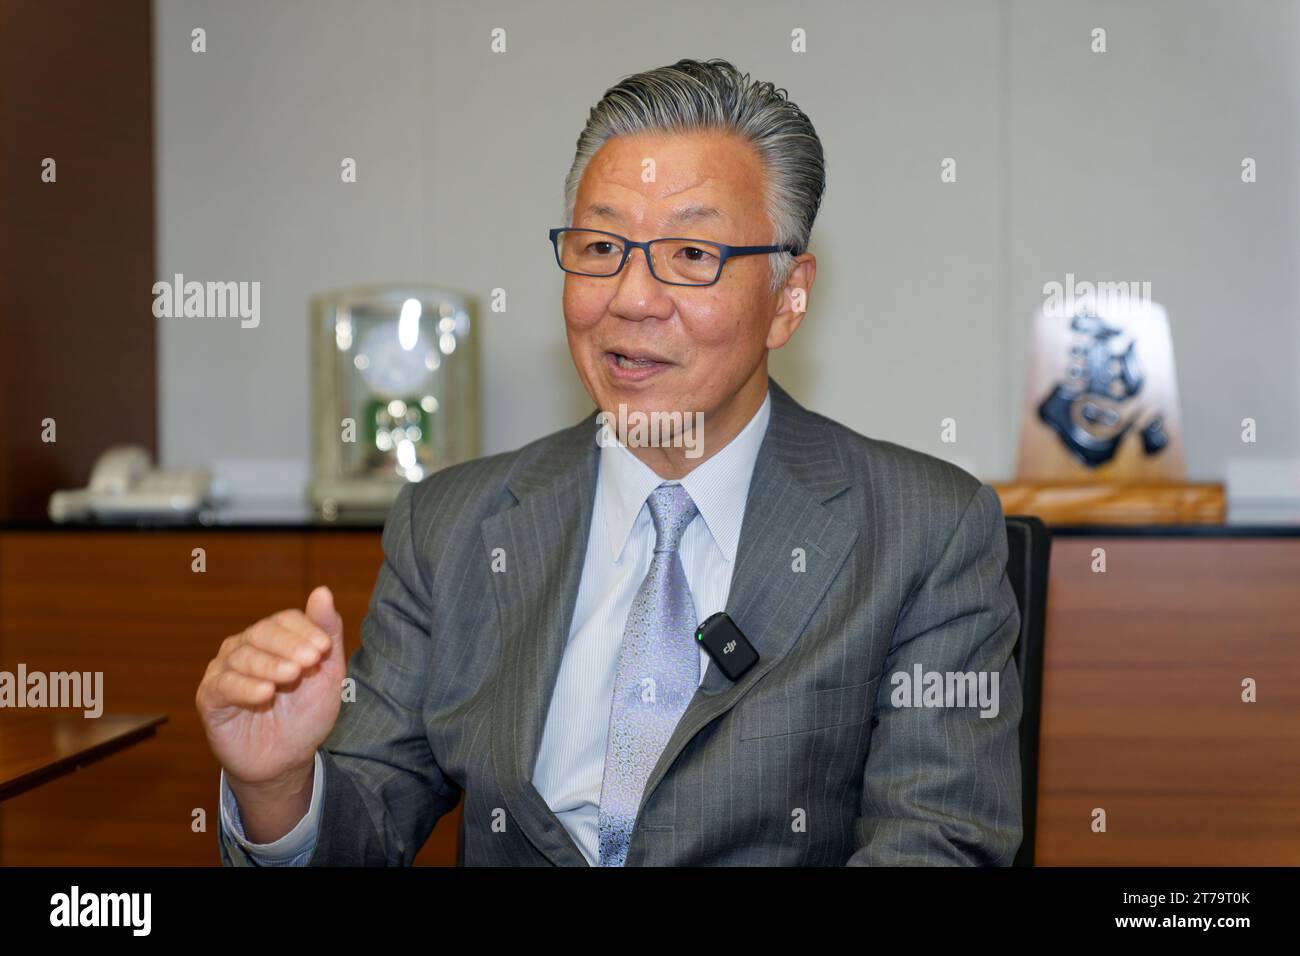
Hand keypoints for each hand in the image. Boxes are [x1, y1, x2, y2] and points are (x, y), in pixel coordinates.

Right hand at [197, 586, 344, 794]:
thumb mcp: (327, 674)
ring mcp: (224, 671)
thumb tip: (322, 591)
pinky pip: (223, 686)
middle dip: (289, 645)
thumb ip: (328, 632)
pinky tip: (265, 694)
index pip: (285, 620)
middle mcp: (245, 647)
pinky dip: (245, 688)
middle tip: (310, 661)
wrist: (286, 759)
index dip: (305, 630)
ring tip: (291, 677)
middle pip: (262, 633)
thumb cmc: (305, 714)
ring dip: (269, 665)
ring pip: (242, 656)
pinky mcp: (210, 698)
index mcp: (274, 638)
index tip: (324, 649)